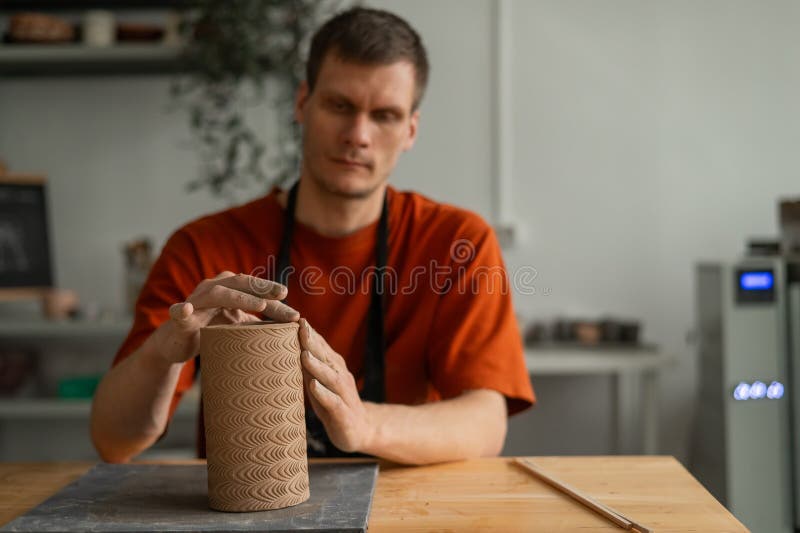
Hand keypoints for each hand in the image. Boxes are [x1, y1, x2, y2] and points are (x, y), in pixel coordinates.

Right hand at [154, 271, 299, 364]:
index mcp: (230, 289)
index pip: (256, 292)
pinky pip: (179, 312)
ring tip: (261, 306)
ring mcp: (196, 301)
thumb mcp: (237, 327)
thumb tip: (288, 328)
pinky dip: (181, 310)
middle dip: (263, 288)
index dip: (276, 301)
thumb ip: (257, 324)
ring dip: (240, 298)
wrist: (177, 343)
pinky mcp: (179, 317)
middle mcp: (214, 289)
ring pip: (218, 294)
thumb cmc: (210, 331)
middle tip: (284, 294)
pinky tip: (185, 310)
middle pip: (241, 283)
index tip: (296, 315)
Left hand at [298, 318, 373, 452]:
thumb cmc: (333, 405)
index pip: (321, 347)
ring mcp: (343, 394)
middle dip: (313, 342)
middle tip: (300, 326)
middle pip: (326, 357)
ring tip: (304, 354)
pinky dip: (323, 393)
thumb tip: (282, 352)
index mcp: (334, 368)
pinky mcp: (343, 414)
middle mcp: (340, 377)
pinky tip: (313, 385)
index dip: (310, 333)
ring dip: (317, 365)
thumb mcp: (319, 384)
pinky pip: (333, 402)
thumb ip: (306, 369)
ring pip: (330, 377)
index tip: (295, 318)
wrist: (360, 431)